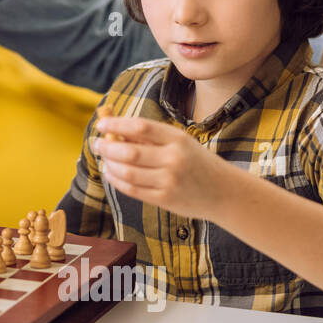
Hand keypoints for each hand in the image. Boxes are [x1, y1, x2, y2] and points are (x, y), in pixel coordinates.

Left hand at [94, 117, 234, 220]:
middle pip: (129, 152)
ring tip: (104, 159)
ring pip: (127, 172)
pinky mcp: (165, 199)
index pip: (140, 127)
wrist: (225, 192)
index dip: (116, 124)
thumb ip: (151, 137)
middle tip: (97, 143)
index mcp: (178, 139)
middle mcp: (174, 159)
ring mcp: (169, 181)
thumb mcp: (180, 143)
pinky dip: (116, 181)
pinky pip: (132, 189)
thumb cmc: (196, 162)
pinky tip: (111, 174)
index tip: (101, 123)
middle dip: (107, 147)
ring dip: (110, 164)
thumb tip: (115, 130)